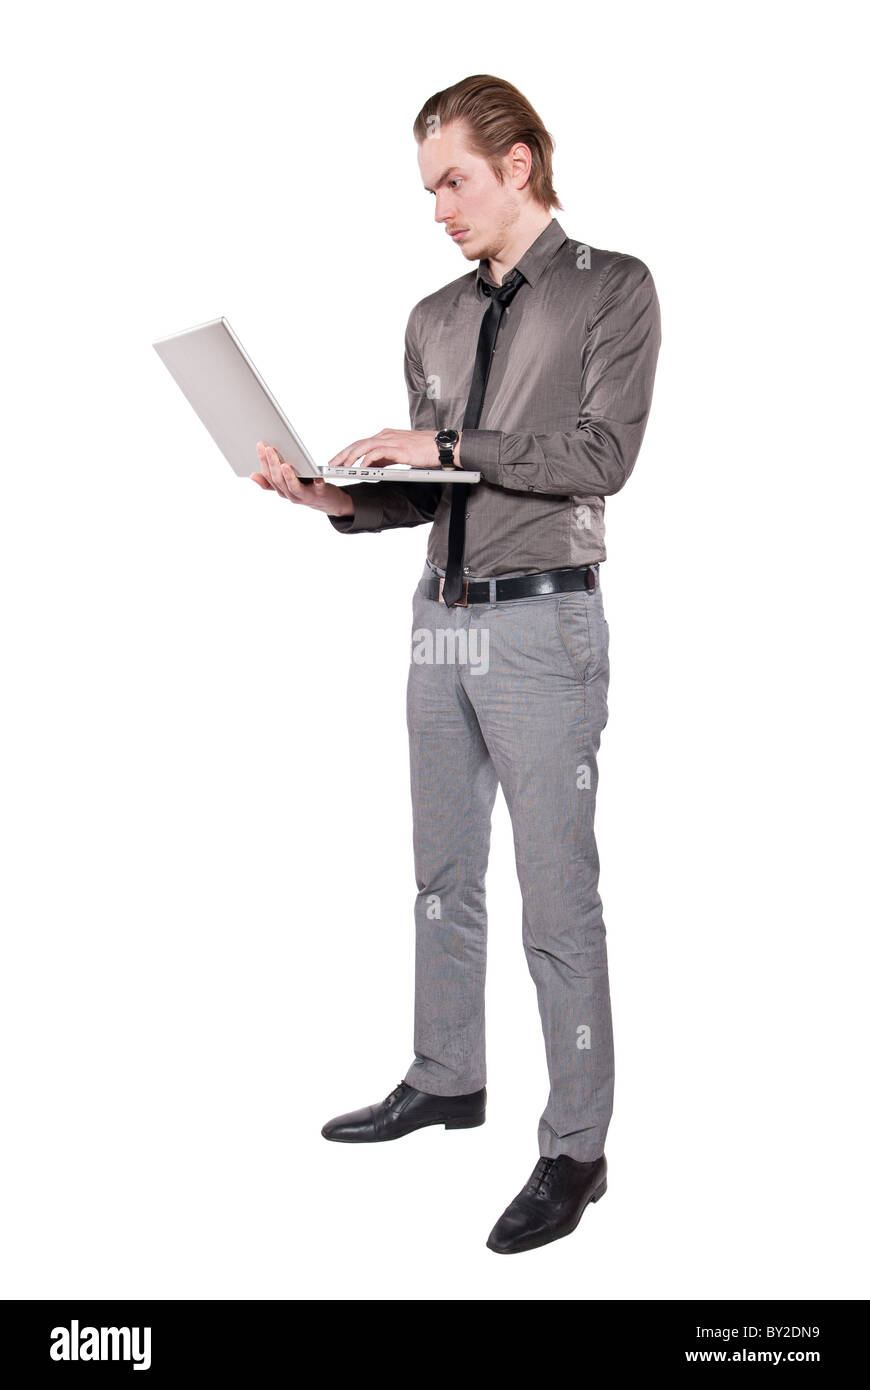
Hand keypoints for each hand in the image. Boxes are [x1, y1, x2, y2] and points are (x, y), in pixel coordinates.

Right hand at [250, 442, 353, 516]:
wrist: (328, 502)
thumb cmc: (306, 489)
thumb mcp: (286, 485)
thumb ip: (270, 482)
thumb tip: (252, 475)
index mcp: (281, 489)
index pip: (268, 475)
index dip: (263, 461)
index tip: (260, 445)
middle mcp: (290, 494)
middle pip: (278, 480)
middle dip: (272, 464)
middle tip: (269, 449)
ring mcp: (305, 495)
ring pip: (293, 487)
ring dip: (288, 476)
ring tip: (284, 464)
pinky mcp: (320, 493)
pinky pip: (318, 488)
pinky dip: (318, 483)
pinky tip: (318, 477)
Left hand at [327, 428, 456, 468]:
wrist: (443, 447)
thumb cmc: (426, 451)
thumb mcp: (400, 454)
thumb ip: (385, 457)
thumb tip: (370, 465)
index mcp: (386, 436)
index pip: (361, 443)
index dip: (347, 452)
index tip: (337, 461)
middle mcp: (387, 435)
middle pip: (359, 443)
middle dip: (343, 454)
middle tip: (331, 464)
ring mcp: (392, 440)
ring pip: (365, 446)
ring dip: (351, 457)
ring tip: (342, 467)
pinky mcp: (399, 448)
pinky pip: (378, 452)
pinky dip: (367, 459)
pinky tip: (361, 467)